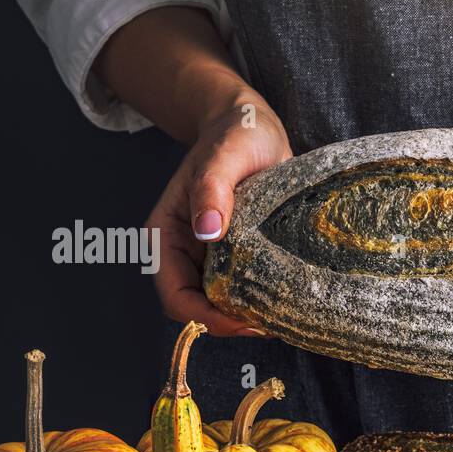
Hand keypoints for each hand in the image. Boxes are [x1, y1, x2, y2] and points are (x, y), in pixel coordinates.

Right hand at [148, 95, 291, 333]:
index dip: (204, 316)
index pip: (175, 294)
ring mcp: (210, 257)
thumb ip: (213, 188)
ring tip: (280, 315)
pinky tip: (284, 300)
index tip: (242, 321)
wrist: (252, 128)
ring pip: (220, 305)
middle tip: (269, 323)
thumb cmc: (236, 134)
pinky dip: (259, 302)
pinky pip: (242, 291)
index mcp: (168, 234)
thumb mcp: (226, 154)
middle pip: (197, 308)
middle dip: (228, 323)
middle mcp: (185, 252)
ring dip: (245, 316)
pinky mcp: (236, 256)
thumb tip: (207, 230)